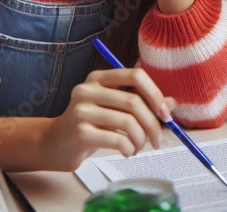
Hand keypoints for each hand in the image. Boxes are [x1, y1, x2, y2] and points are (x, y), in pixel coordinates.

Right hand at [36, 68, 177, 171]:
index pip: (135, 75)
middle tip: (157, 139)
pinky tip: (126, 151)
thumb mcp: (115, 109)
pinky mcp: (80, 132)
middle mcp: (88, 89)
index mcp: (99, 77)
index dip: (155, 94)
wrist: (55, 144)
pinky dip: (129, 148)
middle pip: (134, 102)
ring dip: (141, 139)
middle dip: (153, 124)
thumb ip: (141, 103)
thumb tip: (171, 104)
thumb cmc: (90, 124)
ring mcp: (81, 110)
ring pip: (128, 122)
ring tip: (138, 147)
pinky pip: (118, 139)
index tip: (165, 114)